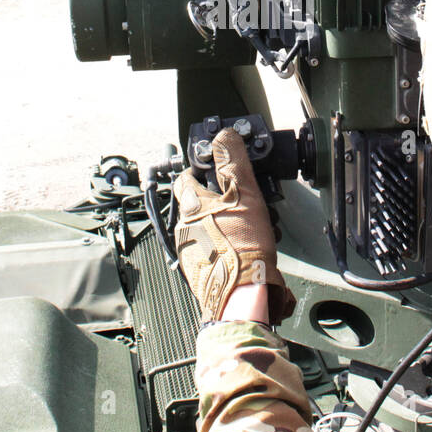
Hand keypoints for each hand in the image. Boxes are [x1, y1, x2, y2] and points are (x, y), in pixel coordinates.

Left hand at [172, 128, 295, 325]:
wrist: (242, 295)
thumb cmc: (242, 247)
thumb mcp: (243, 193)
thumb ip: (232, 162)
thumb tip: (224, 136)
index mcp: (190, 206)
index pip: (184, 176)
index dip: (201, 169)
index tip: (216, 168)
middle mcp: (183, 228)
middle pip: (197, 203)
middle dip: (217, 200)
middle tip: (240, 201)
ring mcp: (189, 251)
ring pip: (205, 227)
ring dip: (223, 223)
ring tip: (248, 226)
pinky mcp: (199, 270)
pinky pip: (210, 249)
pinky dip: (225, 244)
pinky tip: (244, 246)